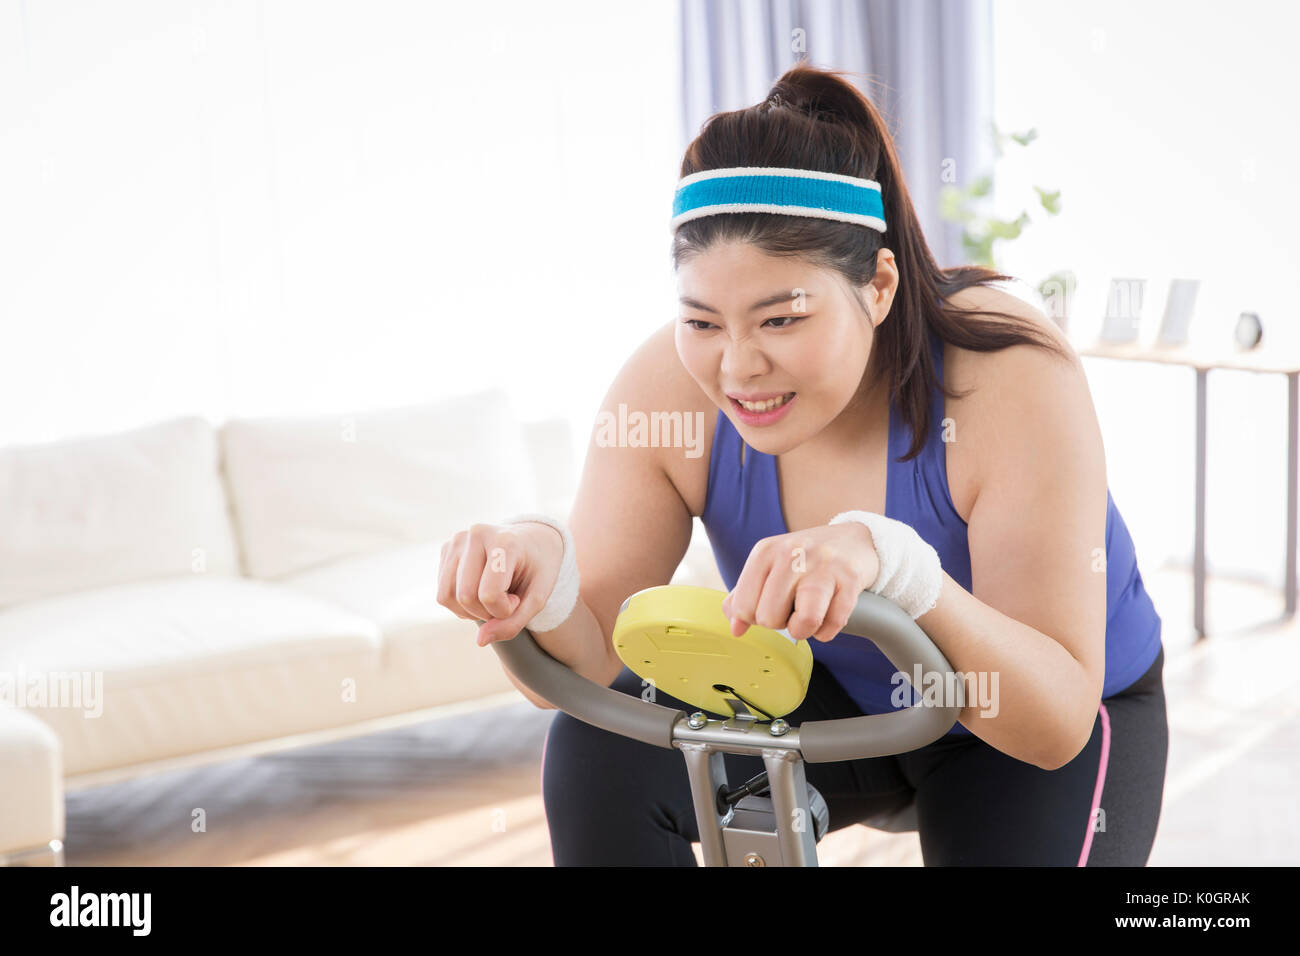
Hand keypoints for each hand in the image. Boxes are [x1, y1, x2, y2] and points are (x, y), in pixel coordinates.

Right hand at [436, 521, 564, 645]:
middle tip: (506, 601)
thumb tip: (480, 641)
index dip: (504, 611)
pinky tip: (478, 592)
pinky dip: (460, 604)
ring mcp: (457, 540)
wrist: (533, 540)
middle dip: (486, 612)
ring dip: (469, 611)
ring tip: (491, 599)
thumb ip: (513, 623)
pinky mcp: (446, 549)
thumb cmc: (538, 569)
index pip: (489, 594)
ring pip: (446, 596)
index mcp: (504, 541)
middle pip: (465, 596)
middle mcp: (476, 534)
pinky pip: (442, 592)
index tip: (517, 600)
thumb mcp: (537, 598)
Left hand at [720, 521, 880, 641]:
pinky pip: (832, 624)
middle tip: (792, 609)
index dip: (755, 617)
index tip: (770, 607)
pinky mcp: (849, 578)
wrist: (854, 540)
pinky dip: (827, 630)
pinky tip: (828, 614)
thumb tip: (735, 628)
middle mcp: (791, 555)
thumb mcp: (770, 568)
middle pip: (769, 618)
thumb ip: (746, 596)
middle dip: (780, 624)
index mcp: (764, 552)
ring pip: (802, 622)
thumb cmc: (806, 560)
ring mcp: (822, 565)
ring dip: (804, 630)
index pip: (742, 607)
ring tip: (808, 616)